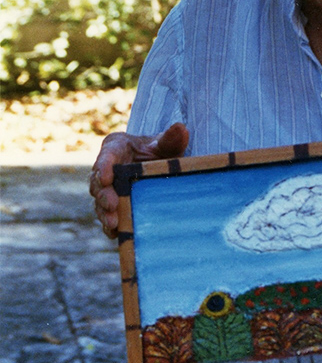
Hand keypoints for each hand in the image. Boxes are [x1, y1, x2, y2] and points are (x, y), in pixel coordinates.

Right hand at [89, 122, 188, 238]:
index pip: (106, 156)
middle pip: (98, 182)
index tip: (107, 177)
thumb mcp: (165, 144)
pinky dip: (110, 226)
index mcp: (115, 147)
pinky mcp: (113, 205)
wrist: (161, 166)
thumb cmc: (160, 151)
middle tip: (112, 205)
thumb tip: (182, 129)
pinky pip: (108, 216)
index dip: (104, 167)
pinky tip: (115, 233)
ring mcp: (108, 189)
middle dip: (104, 194)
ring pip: (100, 201)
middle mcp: (106, 169)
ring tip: (113, 224)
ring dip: (105, 213)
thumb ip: (171, 138)